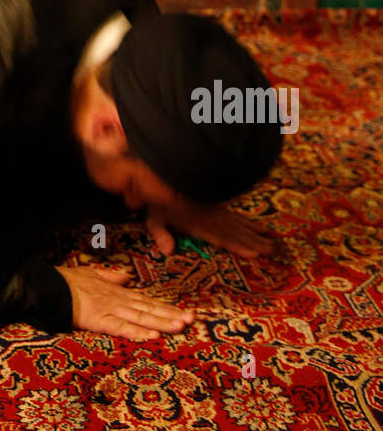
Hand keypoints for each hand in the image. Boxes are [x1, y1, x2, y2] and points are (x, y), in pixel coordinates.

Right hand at [54, 263, 193, 339]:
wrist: (51, 287)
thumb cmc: (69, 281)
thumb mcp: (92, 273)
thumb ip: (111, 275)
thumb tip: (126, 276)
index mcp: (117, 291)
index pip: (146, 300)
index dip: (166, 307)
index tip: (184, 312)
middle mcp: (118, 299)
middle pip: (149, 308)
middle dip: (171, 314)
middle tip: (191, 319)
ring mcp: (110, 309)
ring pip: (141, 316)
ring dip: (162, 321)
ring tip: (180, 326)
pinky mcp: (100, 320)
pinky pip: (122, 327)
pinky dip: (138, 331)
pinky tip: (153, 335)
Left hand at [145, 201, 275, 259]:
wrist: (168, 177)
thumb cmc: (158, 201)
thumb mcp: (154, 217)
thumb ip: (160, 233)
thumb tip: (168, 251)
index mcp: (198, 223)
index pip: (221, 237)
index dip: (238, 246)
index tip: (255, 253)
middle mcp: (213, 219)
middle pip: (237, 233)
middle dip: (257, 242)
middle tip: (275, 251)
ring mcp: (218, 213)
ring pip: (242, 226)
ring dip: (259, 235)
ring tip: (276, 244)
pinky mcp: (220, 209)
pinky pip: (239, 218)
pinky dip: (253, 224)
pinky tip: (264, 229)